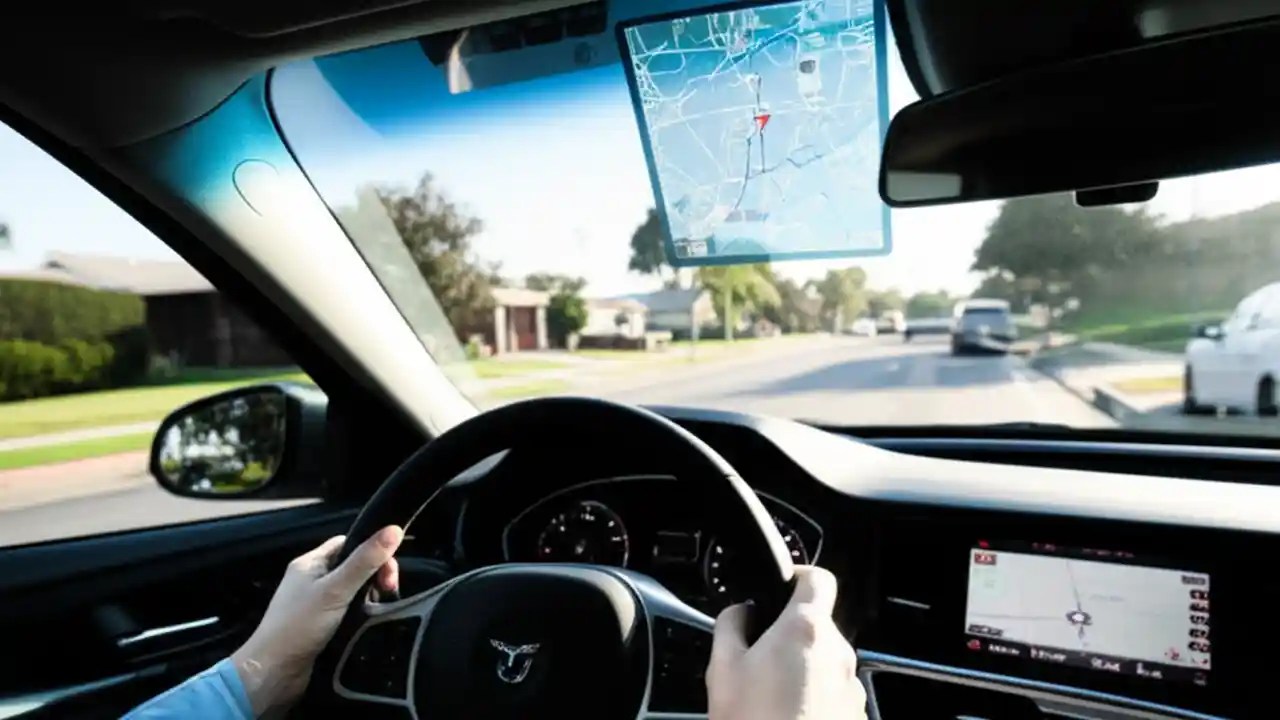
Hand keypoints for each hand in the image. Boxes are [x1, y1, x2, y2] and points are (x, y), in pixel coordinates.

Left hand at [231, 526, 403, 716]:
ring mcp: (315, 605)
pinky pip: (348, 612)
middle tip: (388, 591)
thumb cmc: (299, 626)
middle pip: (353, 567)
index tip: (388, 570)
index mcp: (310, 563)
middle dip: (374, 576)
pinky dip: (361, 615)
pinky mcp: (320, 627)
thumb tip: (394, 529)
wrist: (274, 673)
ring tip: (379, 609)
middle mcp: (311, 580)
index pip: (347, 543)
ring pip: (353, 591)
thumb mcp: (336, 589)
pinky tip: (368, 623)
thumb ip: (365, 561)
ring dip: (369, 598)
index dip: (370, 550)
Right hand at [707, 566, 866, 719]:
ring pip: (823, 661)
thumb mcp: (723, 669)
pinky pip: (832, 692)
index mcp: (805, 629)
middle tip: (758, 657)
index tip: (780, 588)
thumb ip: (730, 625)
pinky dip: (812, 697)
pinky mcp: (855, 714)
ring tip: (768, 696)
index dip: (797, 577)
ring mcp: (850, 686)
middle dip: (789, 635)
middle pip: (817, 625)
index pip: (818, 577)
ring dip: (801, 669)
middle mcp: (837, 652)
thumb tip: (739, 611)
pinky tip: (785, 715)